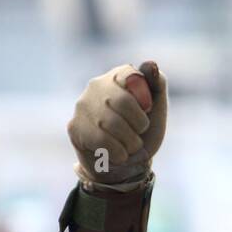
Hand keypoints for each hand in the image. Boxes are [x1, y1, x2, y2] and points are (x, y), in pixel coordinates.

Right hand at [68, 61, 167, 184]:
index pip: (131, 77)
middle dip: (139, 125)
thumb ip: (157, 84)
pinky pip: (102, 140)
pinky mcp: (75, 127)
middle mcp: (96, 86)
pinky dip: (118, 153)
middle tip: (139, 133)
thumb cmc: (142, 134)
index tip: (146, 111)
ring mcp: (83, 105)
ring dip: (130, 142)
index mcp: (117, 77)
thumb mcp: (156, 110)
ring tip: (129, 146)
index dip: (144, 100)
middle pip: (123, 102)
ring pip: (112, 124)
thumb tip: (150, 64)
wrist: (124, 166)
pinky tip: (117, 153)